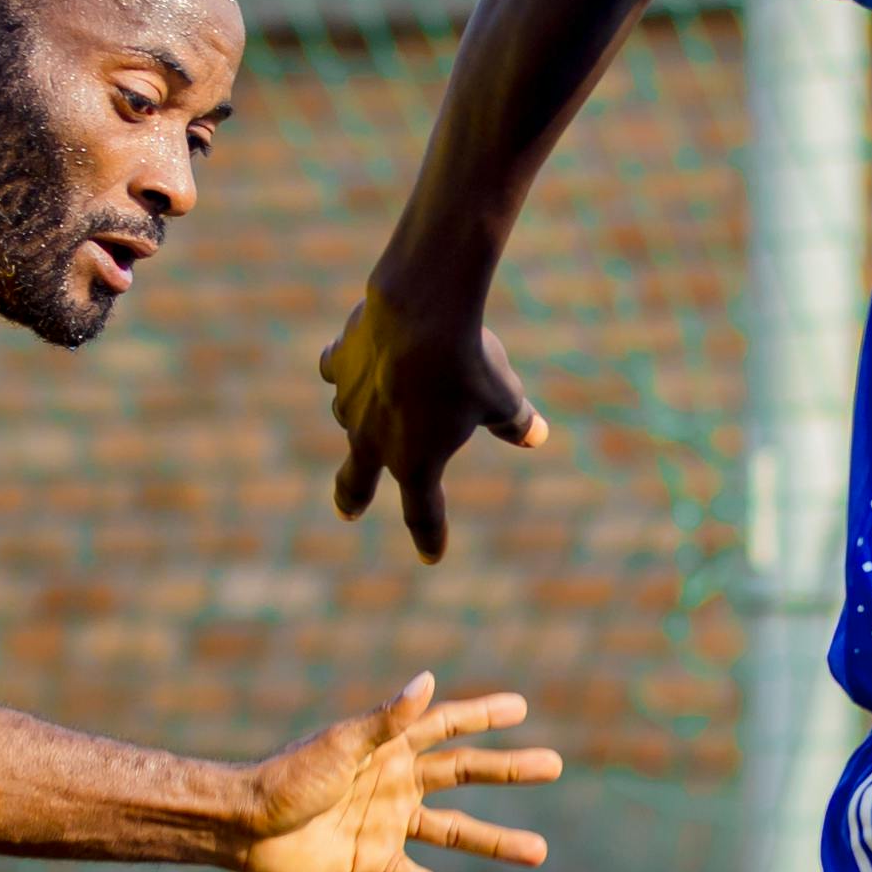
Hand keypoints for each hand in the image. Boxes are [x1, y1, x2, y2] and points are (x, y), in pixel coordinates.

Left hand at [231, 671, 564, 871]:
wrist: (244, 828)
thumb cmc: (287, 777)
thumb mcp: (341, 746)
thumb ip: (387, 721)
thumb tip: (428, 681)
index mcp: (389, 747)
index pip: (446, 726)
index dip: (483, 715)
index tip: (521, 708)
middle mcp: (396, 782)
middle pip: (465, 775)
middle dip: (509, 770)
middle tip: (554, 765)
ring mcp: (388, 823)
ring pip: (455, 832)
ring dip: (496, 843)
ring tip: (539, 852)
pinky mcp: (373, 861)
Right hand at [319, 281, 552, 562]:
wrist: (423, 314)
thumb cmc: (469, 365)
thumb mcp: (503, 398)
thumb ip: (515, 422)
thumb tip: (536, 436)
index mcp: (416, 463)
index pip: (423, 513)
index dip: (429, 536)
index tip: (431, 556)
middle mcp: (374, 439)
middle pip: (354, 481)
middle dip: (351, 498)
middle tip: (348, 510)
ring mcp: (350, 402)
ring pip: (346, 417)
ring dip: (358, 417)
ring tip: (370, 404)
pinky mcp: (340, 362)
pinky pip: (335, 369)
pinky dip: (343, 367)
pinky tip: (349, 358)